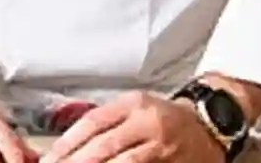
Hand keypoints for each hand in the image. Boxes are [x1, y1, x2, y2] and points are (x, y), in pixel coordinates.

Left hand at [42, 93, 223, 162]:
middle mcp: (148, 123)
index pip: (94, 122)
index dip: (68, 143)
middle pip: (104, 145)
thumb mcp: (136, 107)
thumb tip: (69, 144)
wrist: (209, 126)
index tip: (51, 158)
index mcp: (134, 104)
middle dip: (75, 162)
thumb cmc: (166, 119)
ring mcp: (161, 147)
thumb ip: (107, 121)